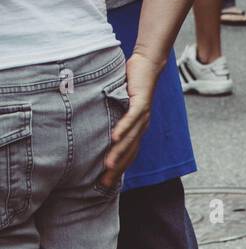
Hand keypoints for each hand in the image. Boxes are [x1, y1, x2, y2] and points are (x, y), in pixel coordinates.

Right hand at [99, 51, 160, 188]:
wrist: (147, 65)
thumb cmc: (130, 84)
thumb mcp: (118, 103)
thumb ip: (110, 115)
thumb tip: (95, 126)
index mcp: (137, 129)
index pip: (128, 154)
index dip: (118, 170)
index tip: (105, 183)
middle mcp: (142, 126)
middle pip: (129, 152)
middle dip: (118, 169)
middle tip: (105, 182)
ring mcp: (143, 116)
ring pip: (130, 139)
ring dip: (119, 153)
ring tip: (108, 166)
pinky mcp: (141, 103)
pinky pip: (131, 119)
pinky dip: (123, 129)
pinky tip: (114, 138)